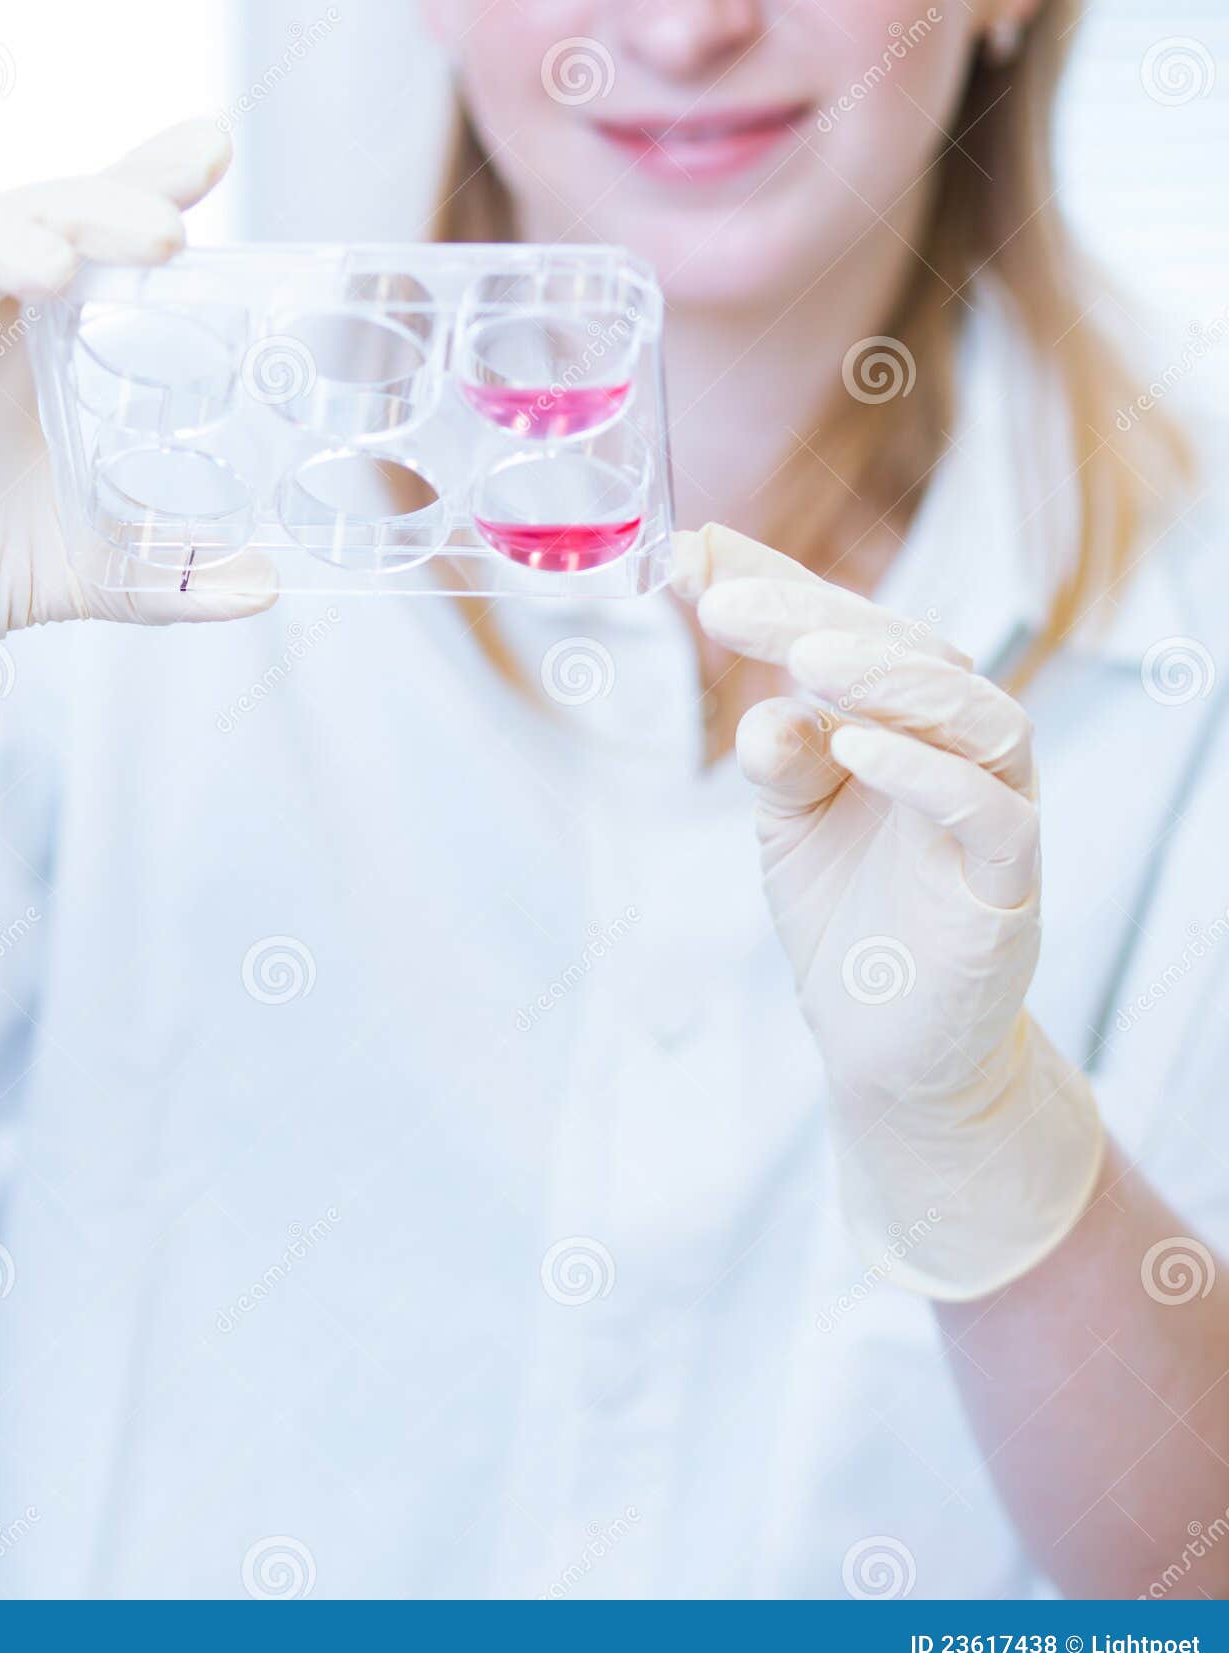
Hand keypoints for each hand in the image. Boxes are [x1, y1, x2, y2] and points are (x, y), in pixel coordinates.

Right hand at [0, 119, 273, 805]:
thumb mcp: (70, 575)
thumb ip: (162, 579)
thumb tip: (263, 585)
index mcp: (18, 361)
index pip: (81, 247)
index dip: (137, 189)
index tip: (209, 156)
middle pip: (13, 225)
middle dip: (86, 212)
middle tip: (161, 236)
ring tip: (53, 271)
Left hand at [676, 524, 1103, 1299]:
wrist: (888, 1047)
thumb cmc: (845, 916)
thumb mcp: (789, 820)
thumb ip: (777, 751)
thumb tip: (764, 704)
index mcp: (904, 721)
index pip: (850, 628)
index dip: (779, 584)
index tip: (694, 555)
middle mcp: (959, 749)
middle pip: (908, 654)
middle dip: (812, 617)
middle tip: (723, 603)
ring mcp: (994, 811)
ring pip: (974, 713)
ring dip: (886, 675)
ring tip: (804, 654)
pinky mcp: (1008, 882)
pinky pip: (985, 810)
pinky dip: (922, 772)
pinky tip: (853, 746)